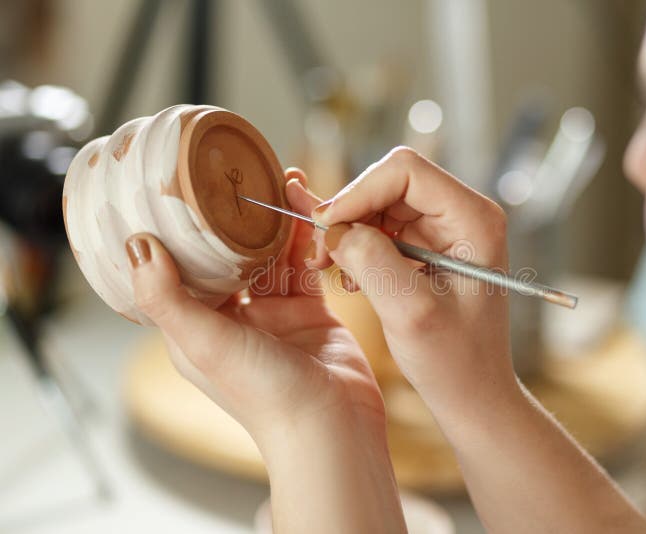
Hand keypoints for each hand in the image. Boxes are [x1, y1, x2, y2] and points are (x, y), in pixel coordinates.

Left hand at [126, 168, 383, 450]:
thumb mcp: (204, 343)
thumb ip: (167, 296)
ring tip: (284, 183)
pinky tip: (309, 212)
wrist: (332, 424)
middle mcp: (232, 319)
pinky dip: (307, 240)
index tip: (183, 193)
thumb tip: (136, 245)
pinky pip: (304, 266)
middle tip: (242, 179)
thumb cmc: (265, 395)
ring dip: (276, 223)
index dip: (181, 233)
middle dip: (235, 220)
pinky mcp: (308, 311)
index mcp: (196, 329)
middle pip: (228, 257)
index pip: (179, 270)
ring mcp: (272, 315)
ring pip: (270, 256)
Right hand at [306, 150, 645, 533]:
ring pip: (380, 202)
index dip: (358, 191)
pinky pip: (383, 227)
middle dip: (349, 212)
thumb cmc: (455, 361)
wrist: (473, 392)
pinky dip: (359, 247)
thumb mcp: (410, 312)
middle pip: (389, 182)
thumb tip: (334, 227)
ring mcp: (446, 229)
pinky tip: (352, 280)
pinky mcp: (429, 246)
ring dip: (350, 231)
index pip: (405, 171)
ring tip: (331, 268)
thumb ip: (371, 261)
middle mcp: (463, 214)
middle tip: (321, 254)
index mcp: (473, 220)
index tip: (327, 229)